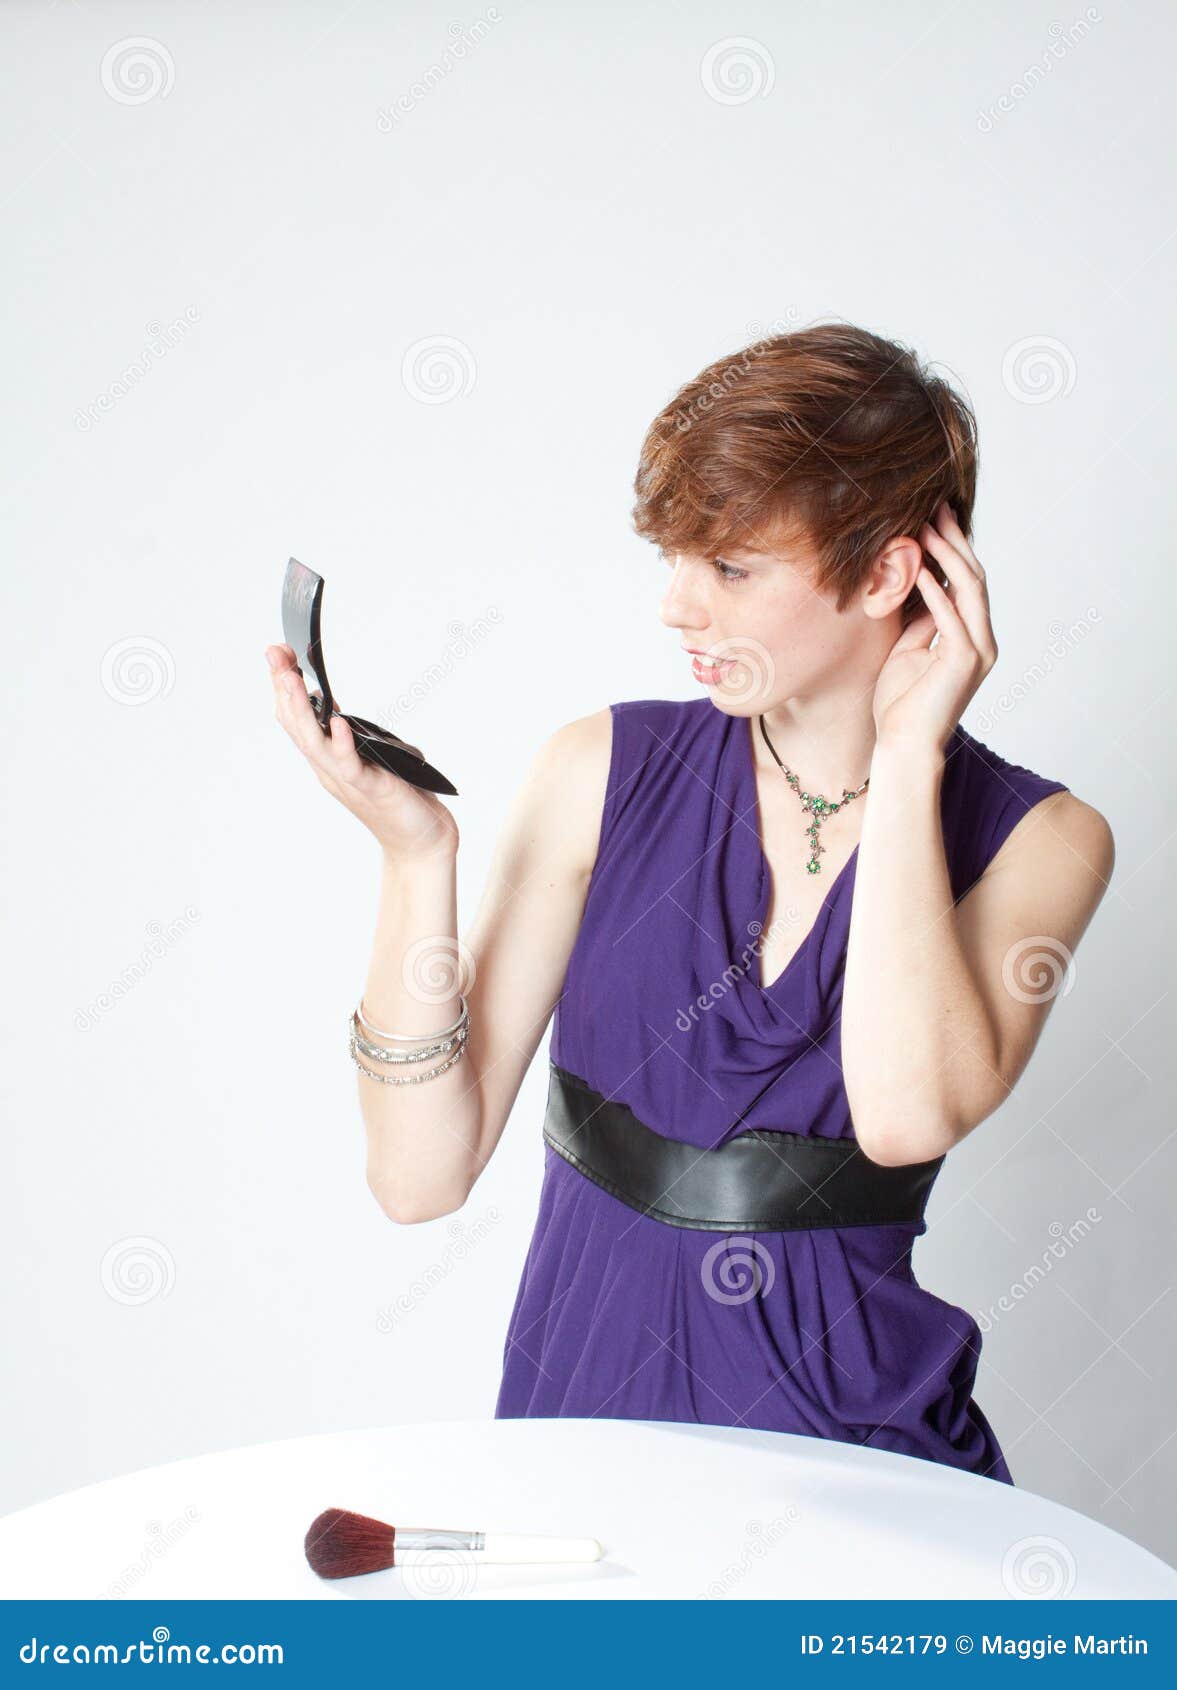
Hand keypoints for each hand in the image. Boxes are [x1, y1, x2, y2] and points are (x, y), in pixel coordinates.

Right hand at [266, 644, 458, 860]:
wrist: (420, 843)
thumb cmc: (398, 801)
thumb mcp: (368, 759)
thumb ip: (348, 738)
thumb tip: (331, 711)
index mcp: (327, 761)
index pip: (296, 720)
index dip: (285, 688)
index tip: (279, 654)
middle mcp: (329, 770)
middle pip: (297, 726)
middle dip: (284, 687)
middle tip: (275, 653)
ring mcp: (347, 781)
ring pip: (314, 743)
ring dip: (301, 709)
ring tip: (292, 678)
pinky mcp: (371, 789)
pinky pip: (350, 766)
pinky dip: (342, 744)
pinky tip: (337, 721)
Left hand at [871, 501, 996, 753]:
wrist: (903, 745)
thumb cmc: (900, 703)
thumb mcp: (908, 649)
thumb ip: (920, 618)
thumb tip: (917, 581)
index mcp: (971, 636)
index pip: (967, 582)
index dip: (953, 549)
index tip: (934, 519)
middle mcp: (982, 640)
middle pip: (974, 577)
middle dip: (955, 541)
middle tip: (935, 508)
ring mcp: (978, 650)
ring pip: (971, 589)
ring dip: (947, 556)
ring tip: (926, 529)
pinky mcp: (965, 661)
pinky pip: (952, 616)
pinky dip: (937, 590)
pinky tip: (920, 568)